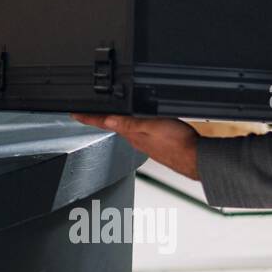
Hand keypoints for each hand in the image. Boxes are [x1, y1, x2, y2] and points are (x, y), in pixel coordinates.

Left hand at [71, 113, 200, 180]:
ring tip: (105, 115)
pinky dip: (130, 126)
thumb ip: (130, 122)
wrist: (198, 159)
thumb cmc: (179, 143)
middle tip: (86, 113)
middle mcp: (135, 139)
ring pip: (124, 129)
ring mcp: (145, 143)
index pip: (104, 123)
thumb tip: (108, 119)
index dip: (87, 117)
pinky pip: (137, 133)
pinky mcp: (156, 144)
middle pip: (112, 125)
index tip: (73, 113)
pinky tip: (134, 123)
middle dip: (98, 119)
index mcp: (132, 134)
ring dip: (113, 121)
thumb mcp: (152, 126)